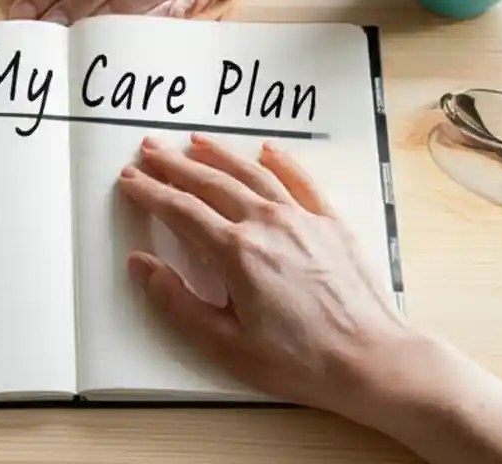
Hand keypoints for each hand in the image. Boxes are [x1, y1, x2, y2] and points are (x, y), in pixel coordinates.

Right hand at [117, 134, 407, 414]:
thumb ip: (177, 301)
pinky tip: (267, 149)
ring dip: (219, 154)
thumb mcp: (226, 344)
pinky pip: (301, 180)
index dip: (151, 192)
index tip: (131, 179)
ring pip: (252, 173)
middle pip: (211, 182)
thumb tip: (143, 265)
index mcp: (237, 253)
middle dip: (176, 164)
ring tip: (195, 141)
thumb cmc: (301, 361)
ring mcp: (302, 219)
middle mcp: (268, 224)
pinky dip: (281, 160)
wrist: (370, 359)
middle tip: (152, 150)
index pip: (181, 211)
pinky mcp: (331, 223)